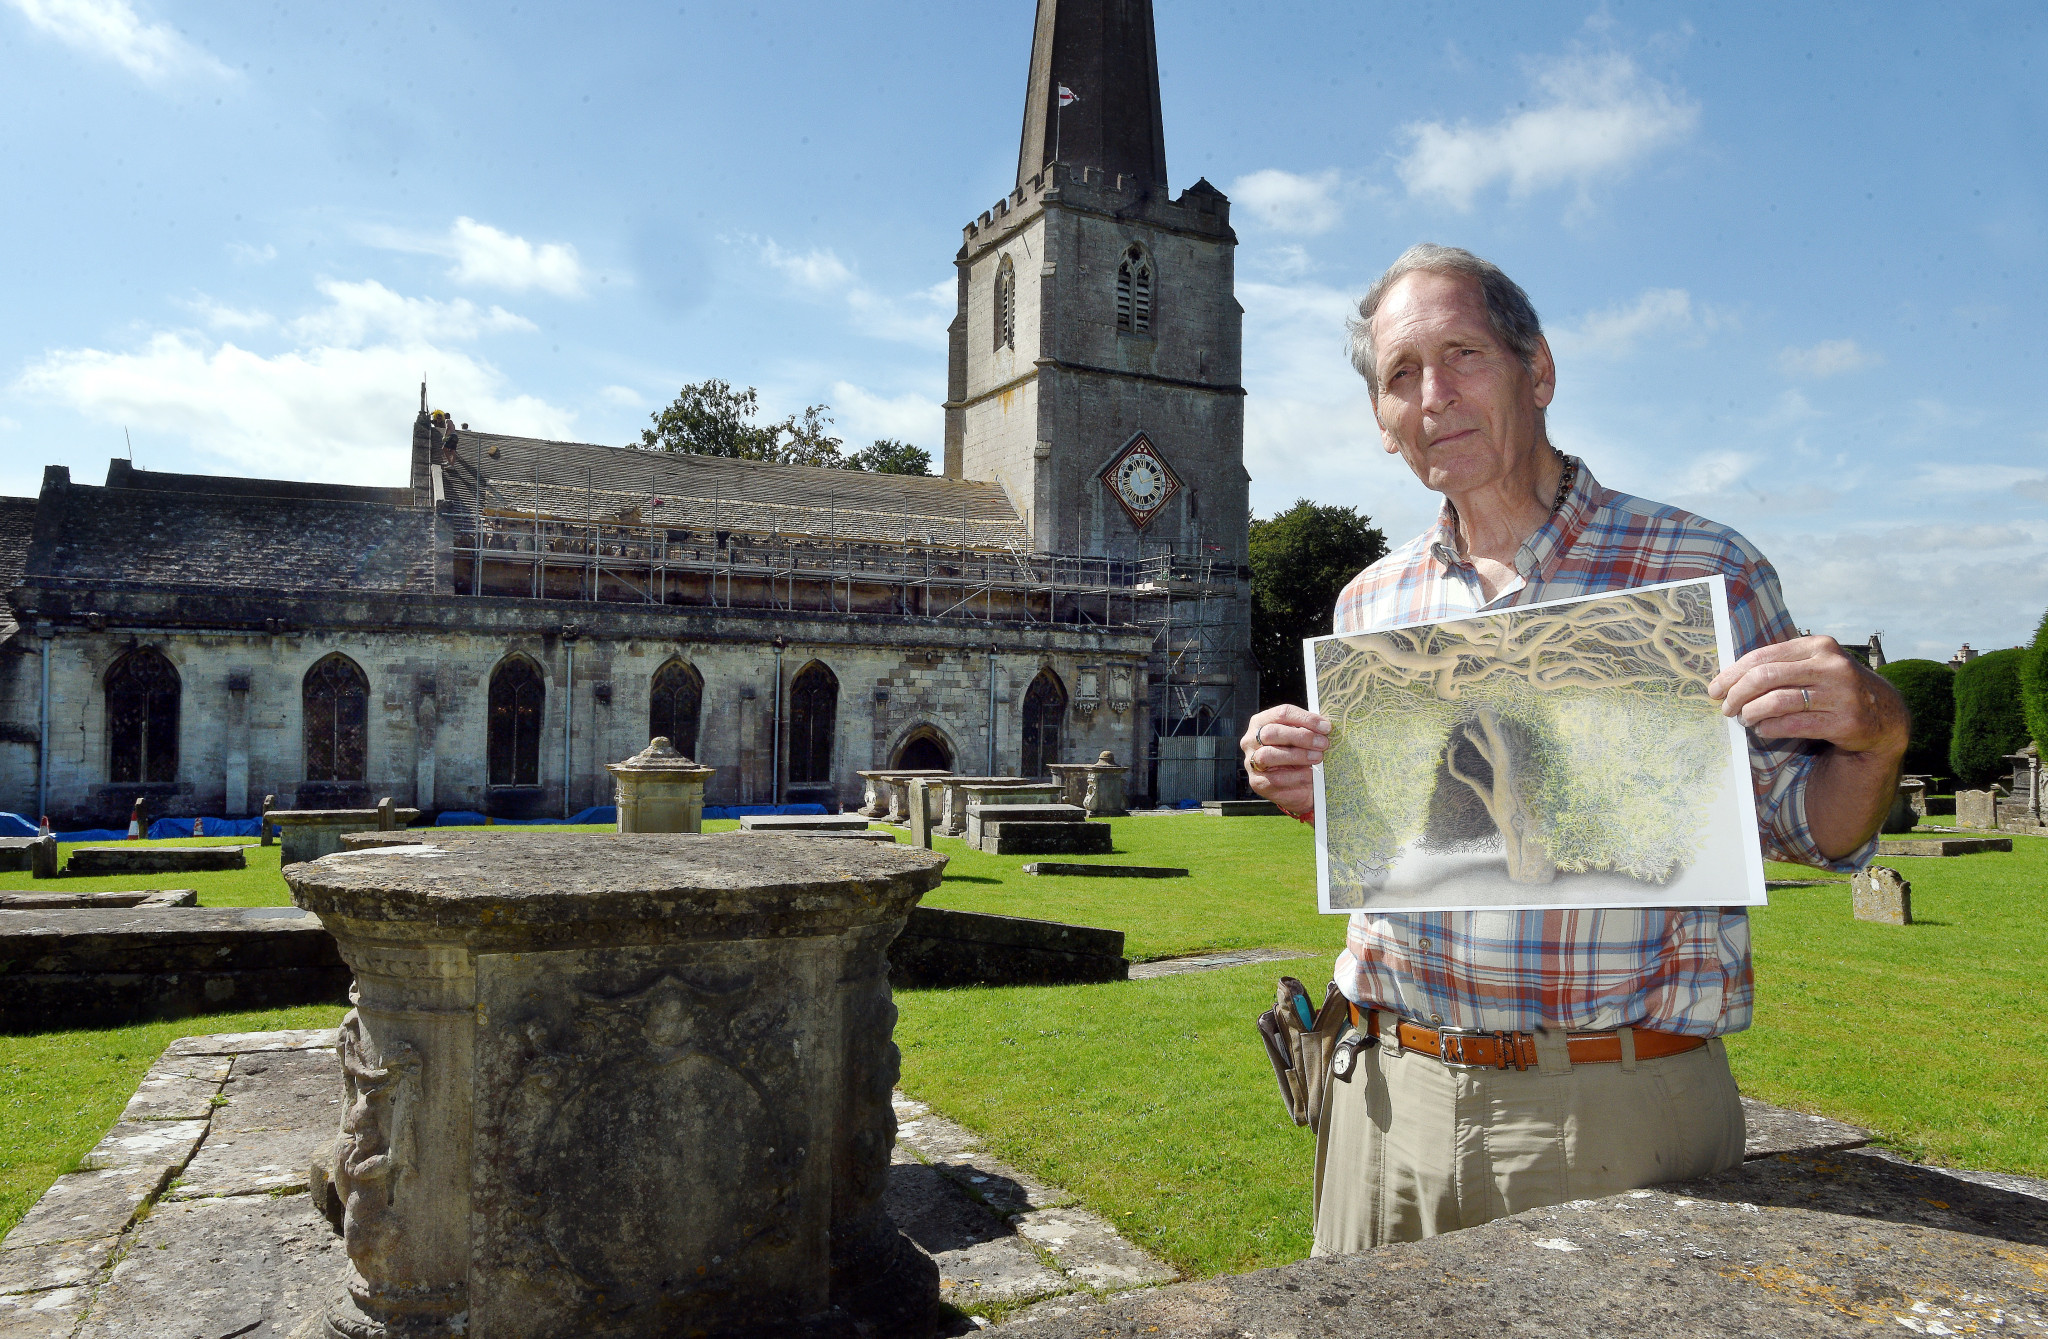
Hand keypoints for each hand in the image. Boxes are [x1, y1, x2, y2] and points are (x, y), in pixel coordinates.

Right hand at [1240, 705, 1330, 816]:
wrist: (1295, 786)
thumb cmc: (1298, 755)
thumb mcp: (1302, 739)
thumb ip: (1309, 730)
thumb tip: (1325, 726)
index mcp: (1261, 722)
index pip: (1282, 713)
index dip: (1306, 719)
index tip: (1326, 727)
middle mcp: (1250, 740)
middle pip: (1272, 732)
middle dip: (1301, 737)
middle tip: (1323, 743)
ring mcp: (1251, 761)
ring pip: (1269, 755)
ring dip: (1298, 756)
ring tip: (1317, 758)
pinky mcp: (1257, 782)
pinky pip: (1275, 779)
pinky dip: (1297, 776)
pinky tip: (1311, 775)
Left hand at [1706, 635, 1907, 757]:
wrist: (1883, 714)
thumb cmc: (1834, 688)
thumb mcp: (1814, 666)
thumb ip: (1781, 666)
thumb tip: (1730, 677)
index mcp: (1818, 646)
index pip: (1763, 656)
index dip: (1733, 673)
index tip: (1715, 688)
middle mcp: (1831, 667)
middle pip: (1765, 676)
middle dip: (1737, 693)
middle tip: (1725, 707)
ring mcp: (1840, 694)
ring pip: (1777, 702)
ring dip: (1751, 712)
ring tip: (1743, 719)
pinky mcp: (1844, 721)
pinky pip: (1793, 724)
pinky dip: (1770, 728)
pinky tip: (1762, 729)